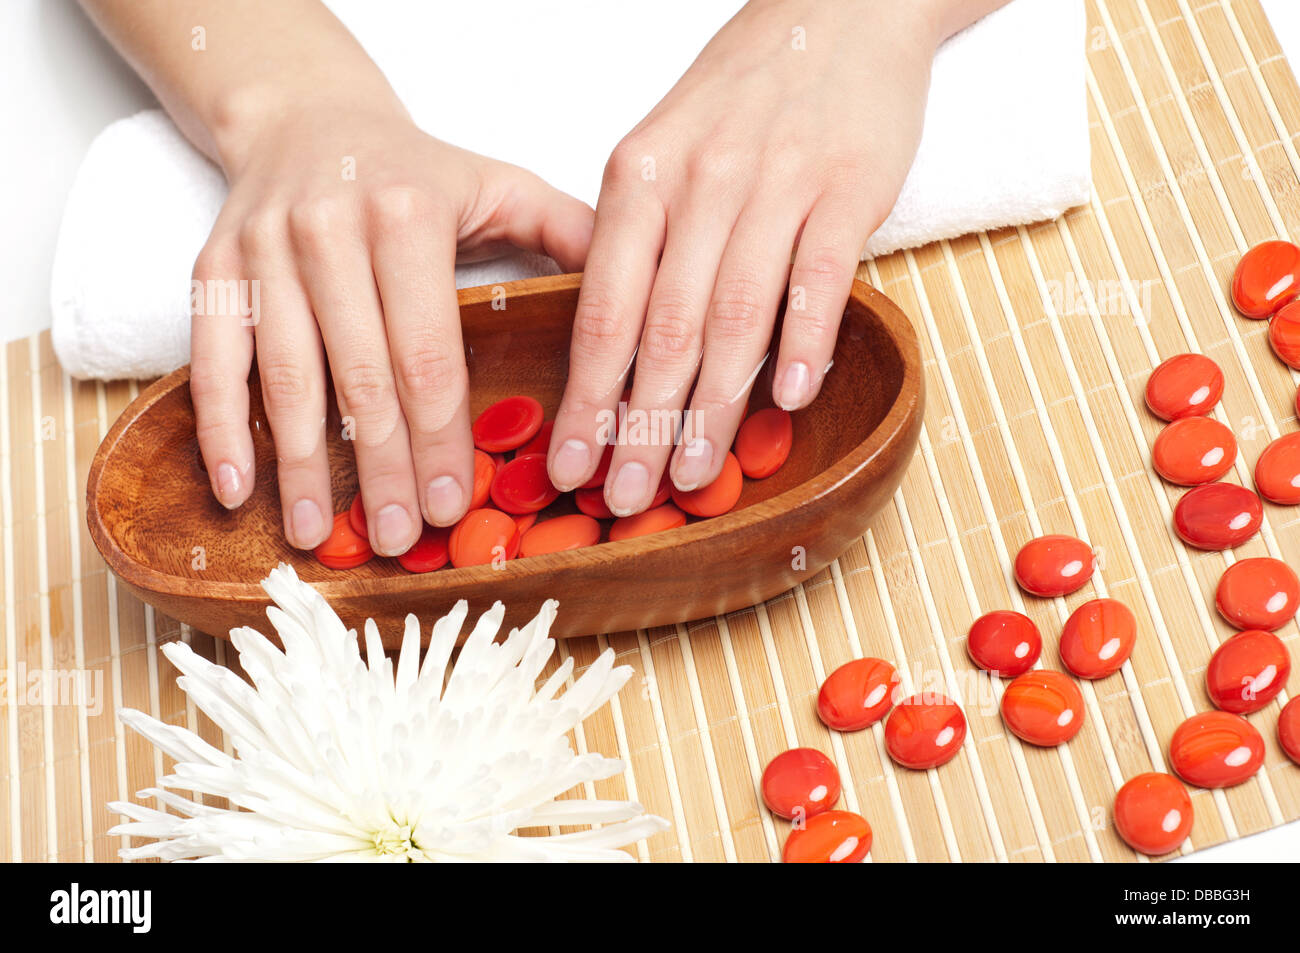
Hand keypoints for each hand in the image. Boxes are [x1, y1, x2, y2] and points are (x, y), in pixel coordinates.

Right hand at [192, 104, 591, 553]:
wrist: (304, 116)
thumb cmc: (413, 169)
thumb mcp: (499, 185)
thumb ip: (566, 236)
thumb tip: (634, 301)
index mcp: (409, 217)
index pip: (428, 353)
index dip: (440, 438)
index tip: (452, 506)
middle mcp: (329, 230)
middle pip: (361, 377)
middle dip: (381, 468)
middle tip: (397, 537)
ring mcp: (264, 249)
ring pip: (286, 378)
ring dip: (301, 466)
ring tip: (316, 532)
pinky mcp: (215, 266)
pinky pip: (214, 357)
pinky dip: (220, 427)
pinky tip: (237, 487)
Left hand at [547, 0, 942, 513]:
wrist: (839, 8)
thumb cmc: (741, 93)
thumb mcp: (661, 146)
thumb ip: (636, 238)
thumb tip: (614, 348)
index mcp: (639, 175)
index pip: (604, 307)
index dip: (586, 395)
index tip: (568, 463)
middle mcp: (700, 182)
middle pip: (663, 327)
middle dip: (638, 425)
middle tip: (623, 498)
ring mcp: (777, 183)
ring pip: (736, 314)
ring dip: (713, 407)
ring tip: (692, 474)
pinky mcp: (849, 186)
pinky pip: (820, 275)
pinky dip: (804, 340)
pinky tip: (789, 398)